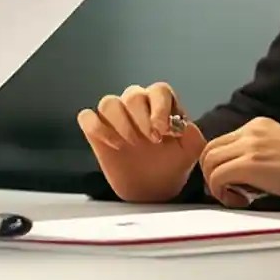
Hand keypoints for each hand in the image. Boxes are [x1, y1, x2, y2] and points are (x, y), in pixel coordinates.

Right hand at [78, 82, 206, 202]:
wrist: (152, 189)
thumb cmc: (171, 165)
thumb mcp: (191, 152)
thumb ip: (192, 136)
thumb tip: (182, 124)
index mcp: (160, 104)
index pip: (159, 90)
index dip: (160, 107)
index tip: (163, 131)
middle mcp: (136, 105)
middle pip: (133, 94)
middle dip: (141, 118)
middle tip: (150, 141)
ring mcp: (114, 117)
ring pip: (108, 102)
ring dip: (120, 123)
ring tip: (131, 144)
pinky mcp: (95, 130)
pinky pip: (87, 117)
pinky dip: (97, 128)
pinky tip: (114, 146)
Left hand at [199, 117, 279, 206]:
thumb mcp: (277, 148)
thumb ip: (253, 153)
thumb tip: (235, 173)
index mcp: (256, 126)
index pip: (222, 141)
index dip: (218, 163)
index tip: (227, 180)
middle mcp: (249, 131)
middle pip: (210, 149)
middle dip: (210, 172)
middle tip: (223, 190)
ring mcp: (248, 146)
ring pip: (210, 162)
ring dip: (214, 183)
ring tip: (232, 196)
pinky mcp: (249, 164)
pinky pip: (218, 176)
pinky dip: (220, 191)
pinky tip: (238, 200)